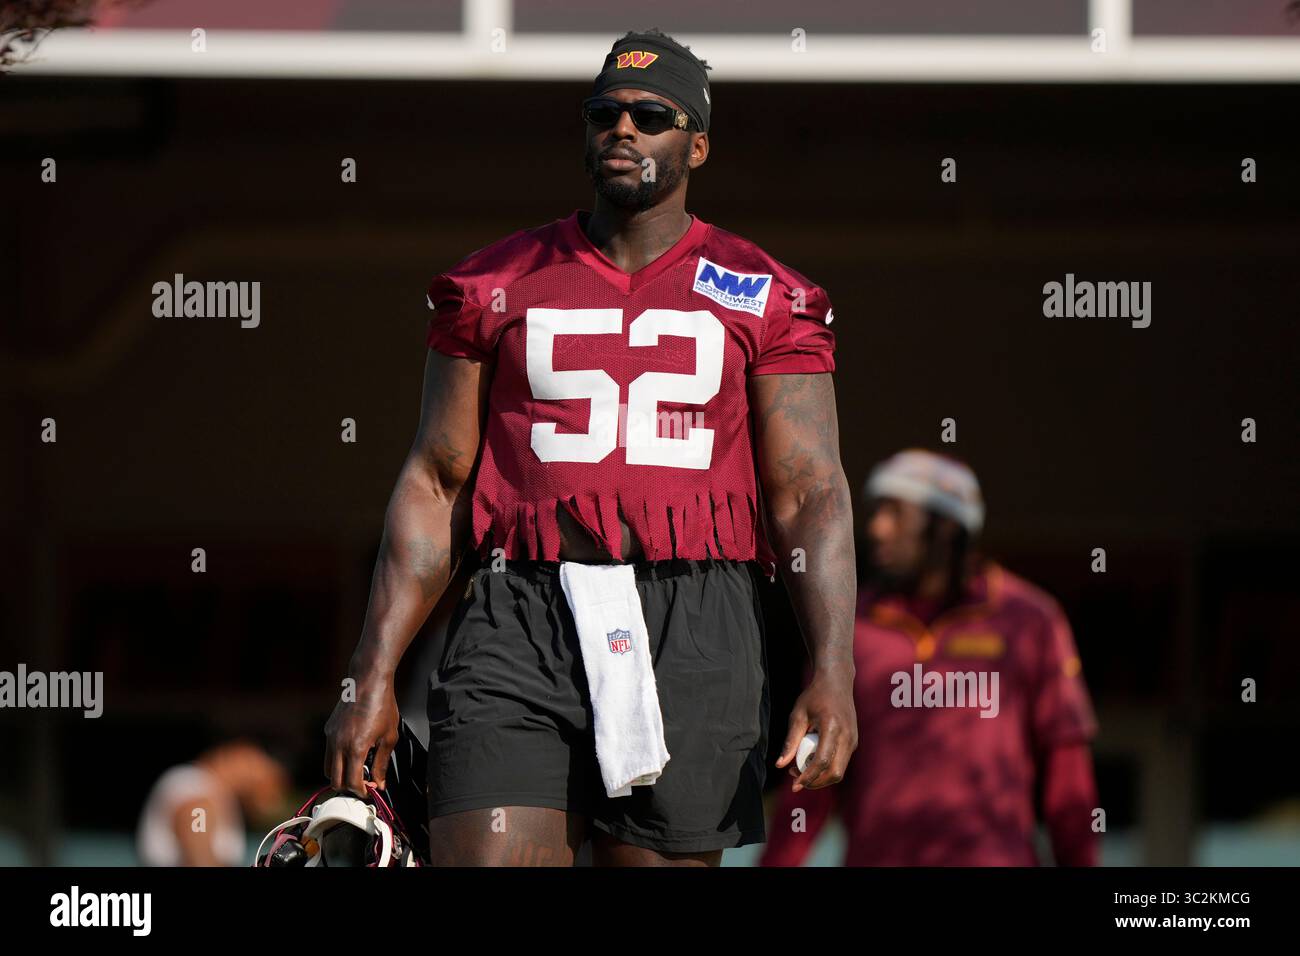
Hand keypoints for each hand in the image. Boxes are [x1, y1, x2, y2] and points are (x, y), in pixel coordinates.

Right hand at [323, 674, 399, 795]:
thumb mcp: (389, 737)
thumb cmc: (383, 706)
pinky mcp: (328, 729)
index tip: (370, 791)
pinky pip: (328, 753)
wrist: (368, 681)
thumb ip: (381, 764)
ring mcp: (330, 737)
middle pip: (335, 781)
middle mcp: (338, 744)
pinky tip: (353, 752)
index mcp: (355, 748)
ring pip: (328, 768)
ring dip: (341, 774)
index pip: (351, 783)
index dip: (361, 792)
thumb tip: (378, 784)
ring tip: (357, 769)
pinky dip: (337, 759)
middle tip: (363, 784)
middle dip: (348, 787)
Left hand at [775, 670, 856, 791]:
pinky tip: (811, 762)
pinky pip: (841, 763)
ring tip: (800, 770)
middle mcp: (847, 736)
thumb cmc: (814, 696)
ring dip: (820, 777)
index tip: (794, 784)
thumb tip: (779, 765)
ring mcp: (853, 740)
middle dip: (815, 782)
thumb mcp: (798, 715)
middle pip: (834, 773)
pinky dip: (827, 769)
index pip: (822, 761)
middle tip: (795, 779)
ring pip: (839, 771)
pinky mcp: (854, 742)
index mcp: (832, 728)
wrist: (836, 682)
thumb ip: (790, 741)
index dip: (808, 776)